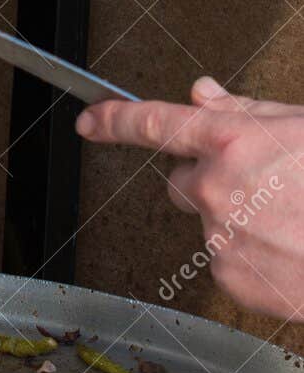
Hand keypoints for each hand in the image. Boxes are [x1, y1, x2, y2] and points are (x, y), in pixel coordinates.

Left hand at [77, 78, 303, 320]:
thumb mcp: (299, 125)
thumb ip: (243, 111)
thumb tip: (201, 93)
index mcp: (228, 142)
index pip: (153, 124)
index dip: (114, 120)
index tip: (88, 121)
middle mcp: (214, 189)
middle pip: (181, 181)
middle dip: (208, 179)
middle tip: (262, 185)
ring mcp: (220, 238)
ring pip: (208, 223)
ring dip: (236, 220)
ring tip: (289, 220)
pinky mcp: (230, 279)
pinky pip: (225, 261)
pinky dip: (251, 257)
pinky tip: (288, 249)